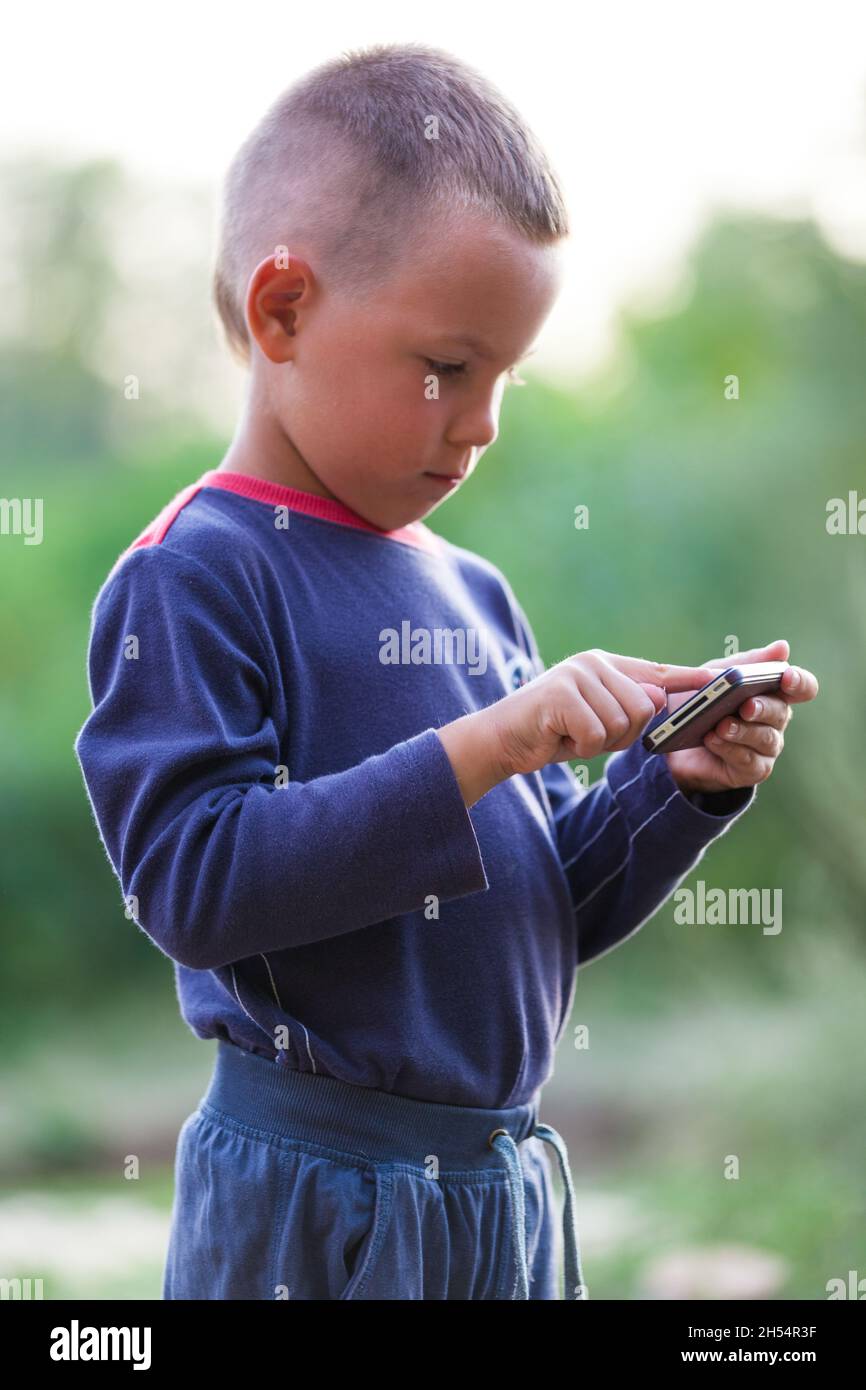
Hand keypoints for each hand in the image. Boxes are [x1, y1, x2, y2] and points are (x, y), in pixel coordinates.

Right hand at [486, 648, 715, 777]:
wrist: (502, 739)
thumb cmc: (553, 732)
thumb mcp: (599, 721)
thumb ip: (631, 710)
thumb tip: (659, 700)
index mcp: (607, 665)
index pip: (659, 672)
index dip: (692, 679)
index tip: (722, 678)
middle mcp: (594, 663)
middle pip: (645, 708)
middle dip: (623, 734)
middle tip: (588, 734)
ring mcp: (577, 675)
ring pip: (623, 723)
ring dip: (599, 742)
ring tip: (571, 734)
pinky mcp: (561, 695)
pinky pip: (596, 734)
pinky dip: (580, 748)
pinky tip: (559, 738)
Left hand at [663, 639, 819, 795]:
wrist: (676, 739)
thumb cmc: (704, 702)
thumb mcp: (717, 676)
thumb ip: (747, 662)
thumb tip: (783, 647)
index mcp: (773, 694)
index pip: (802, 688)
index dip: (799, 682)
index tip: (786, 676)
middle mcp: (776, 721)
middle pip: (781, 712)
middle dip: (763, 708)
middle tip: (746, 706)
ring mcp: (766, 747)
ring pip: (765, 738)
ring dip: (743, 731)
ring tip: (721, 725)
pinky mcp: (752, 770)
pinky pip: (747, 760)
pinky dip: (729, 749)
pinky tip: (712, 739)